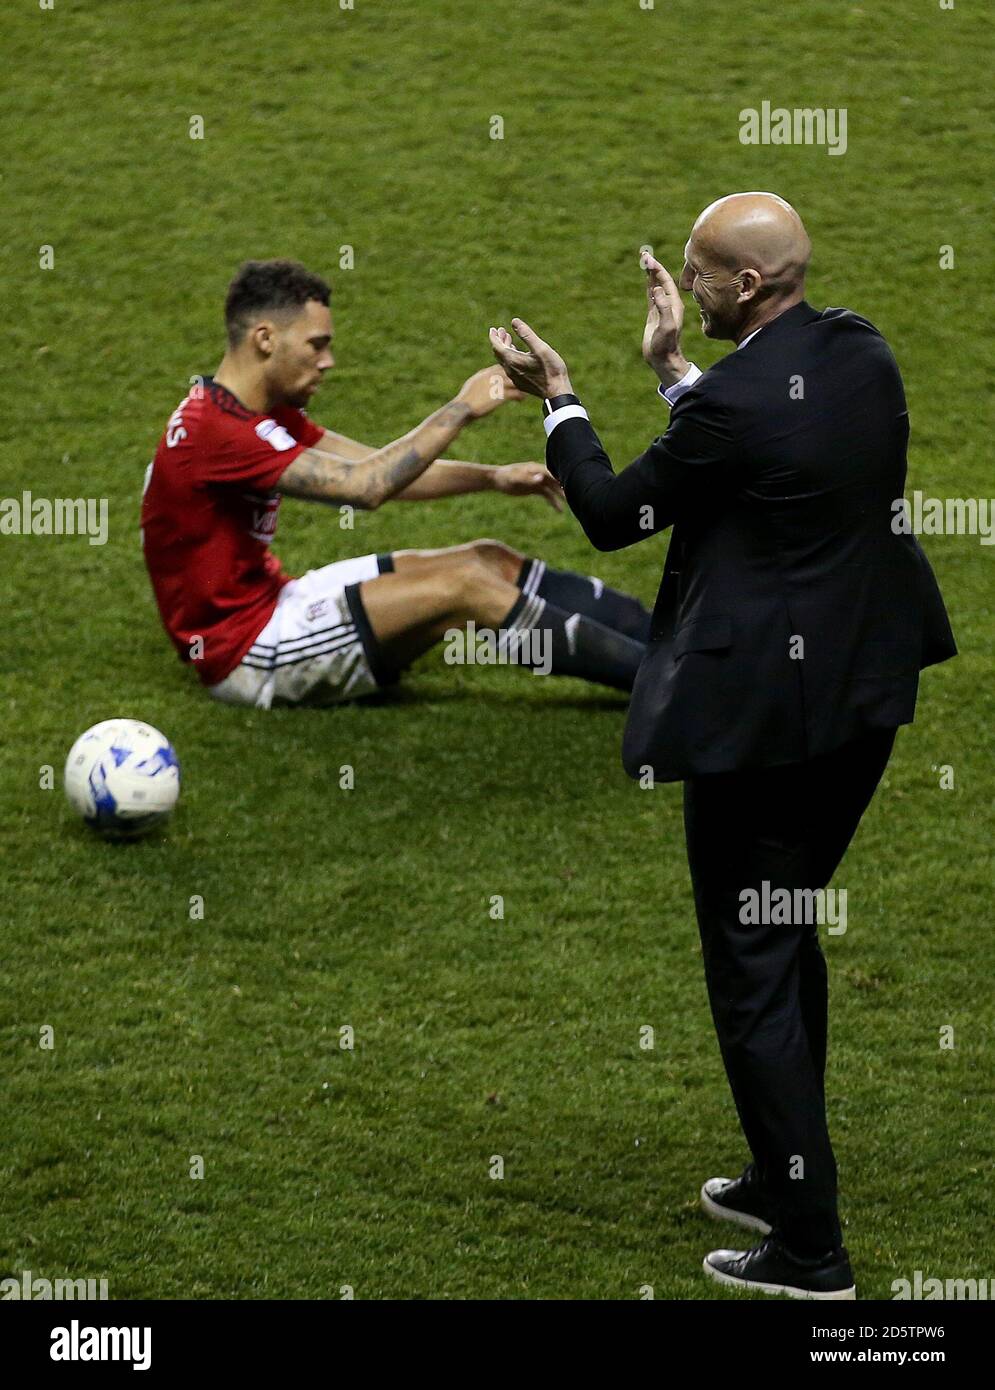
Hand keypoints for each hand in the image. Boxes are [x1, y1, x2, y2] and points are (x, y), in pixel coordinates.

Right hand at [456, 365, 524, 418]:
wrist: (463, 408)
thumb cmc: (466, 398)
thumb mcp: (474, 383)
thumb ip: (483, 377)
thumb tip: (486, 376)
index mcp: (487, 372)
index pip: (503, 364)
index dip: (512, 367)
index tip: (518, 370)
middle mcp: (493, 376)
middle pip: (512, 370)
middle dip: (521, 373)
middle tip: (529, 377)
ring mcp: (497, 385)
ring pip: (516, 381)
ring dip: (523, 385)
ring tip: (528, 389)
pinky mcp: (500, 396)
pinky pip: (515, 394)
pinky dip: (520, 396)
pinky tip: (522, 400)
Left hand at [488, 319, 572, 397]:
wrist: (556, 392)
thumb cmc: (551, 369)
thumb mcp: (540, 348)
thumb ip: (526, 334)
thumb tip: (514, 321)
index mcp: (513, 360)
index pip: (496, 346)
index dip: (494, 336)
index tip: (493, 329)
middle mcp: (510, 369)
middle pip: (498, 353)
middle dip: (499, 341)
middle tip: (501, 331)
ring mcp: (514, 377)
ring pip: (504, 360)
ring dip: (505, 349)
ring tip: (509, 339)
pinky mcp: (520, 382)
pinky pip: (510, 368)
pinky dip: (510, 357)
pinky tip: (517, 354)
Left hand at [491, 462, 563, 510]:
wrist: (497, 480)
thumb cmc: (506, 477)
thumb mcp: (516, 479)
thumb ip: (529, 479)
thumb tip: (542, 478)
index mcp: (536, 469)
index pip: (551, 474)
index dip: (560, 479)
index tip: (569, 485)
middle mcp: (539, 474)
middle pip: (554, 481)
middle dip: (563, 488)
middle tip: (574, 496)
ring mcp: (538, 481)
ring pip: (552, 489)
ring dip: (560, 496)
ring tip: (570, 504)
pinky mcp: (535, 488)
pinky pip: (547, 495)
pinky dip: (553, 502)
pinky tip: (560, 510)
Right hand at [640, 253, 688, 386]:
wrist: (663, 359)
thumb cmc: (666, 345)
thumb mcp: (666, 326)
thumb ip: (663, 307)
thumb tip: (656, 290)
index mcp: (674, 304)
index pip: (665, 281)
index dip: (657, 269)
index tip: (648, 259)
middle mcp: (669, 303)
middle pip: (661, 280)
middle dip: (653, 267)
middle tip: (643, 254)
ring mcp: (662, 308)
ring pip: (655, 286)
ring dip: (650, 274)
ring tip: (644, 261)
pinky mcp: (655, 314)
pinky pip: (652, 295)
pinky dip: (649, 285)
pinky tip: (646, 279)